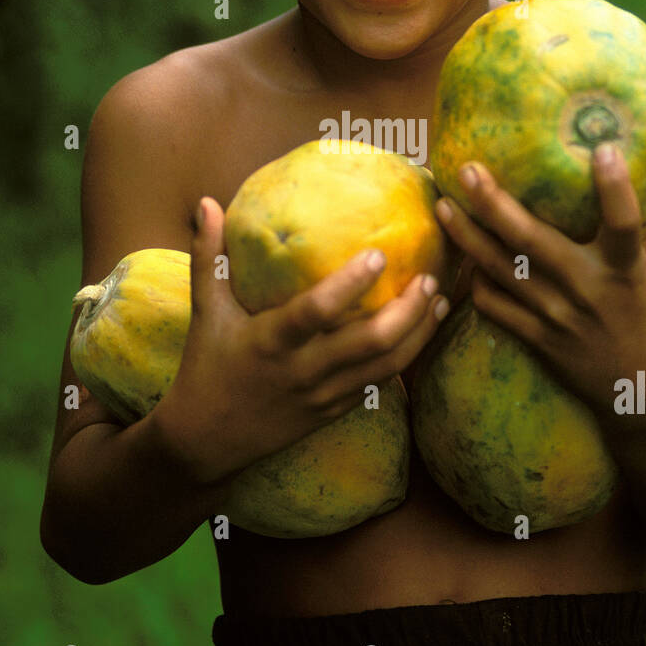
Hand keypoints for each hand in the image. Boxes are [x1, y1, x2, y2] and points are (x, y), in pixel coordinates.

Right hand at [156, 197, 449, 484]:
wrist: (206, 442)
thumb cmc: (206, 367)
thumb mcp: (205, 312)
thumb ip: (208, 257)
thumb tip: (204, 203)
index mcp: (270, 340)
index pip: (316, 312)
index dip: (349, 284)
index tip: (379, 253)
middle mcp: (302, 370)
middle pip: (369, 343)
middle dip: (408, 312)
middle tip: (429, 279)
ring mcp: (322, 395)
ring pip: (385, 367)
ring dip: (418, 334)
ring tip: (440, 301)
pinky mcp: (333, 412)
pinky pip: (379, 385)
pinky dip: (405, 358)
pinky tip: (421, 332)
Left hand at [434, 148, 645, 430]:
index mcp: (628, 270)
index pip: (624, 224)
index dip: (615, 188)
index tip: (601, 149)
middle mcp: (589, 291)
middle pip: (535, 244)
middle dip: (496, 206)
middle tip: (466, 170)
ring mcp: (559, 319)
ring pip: (504, 274)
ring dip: (469, 240)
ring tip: (442, 205)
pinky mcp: (540, 341)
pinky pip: (497, 309)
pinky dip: (476, 284)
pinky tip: (456, 257)